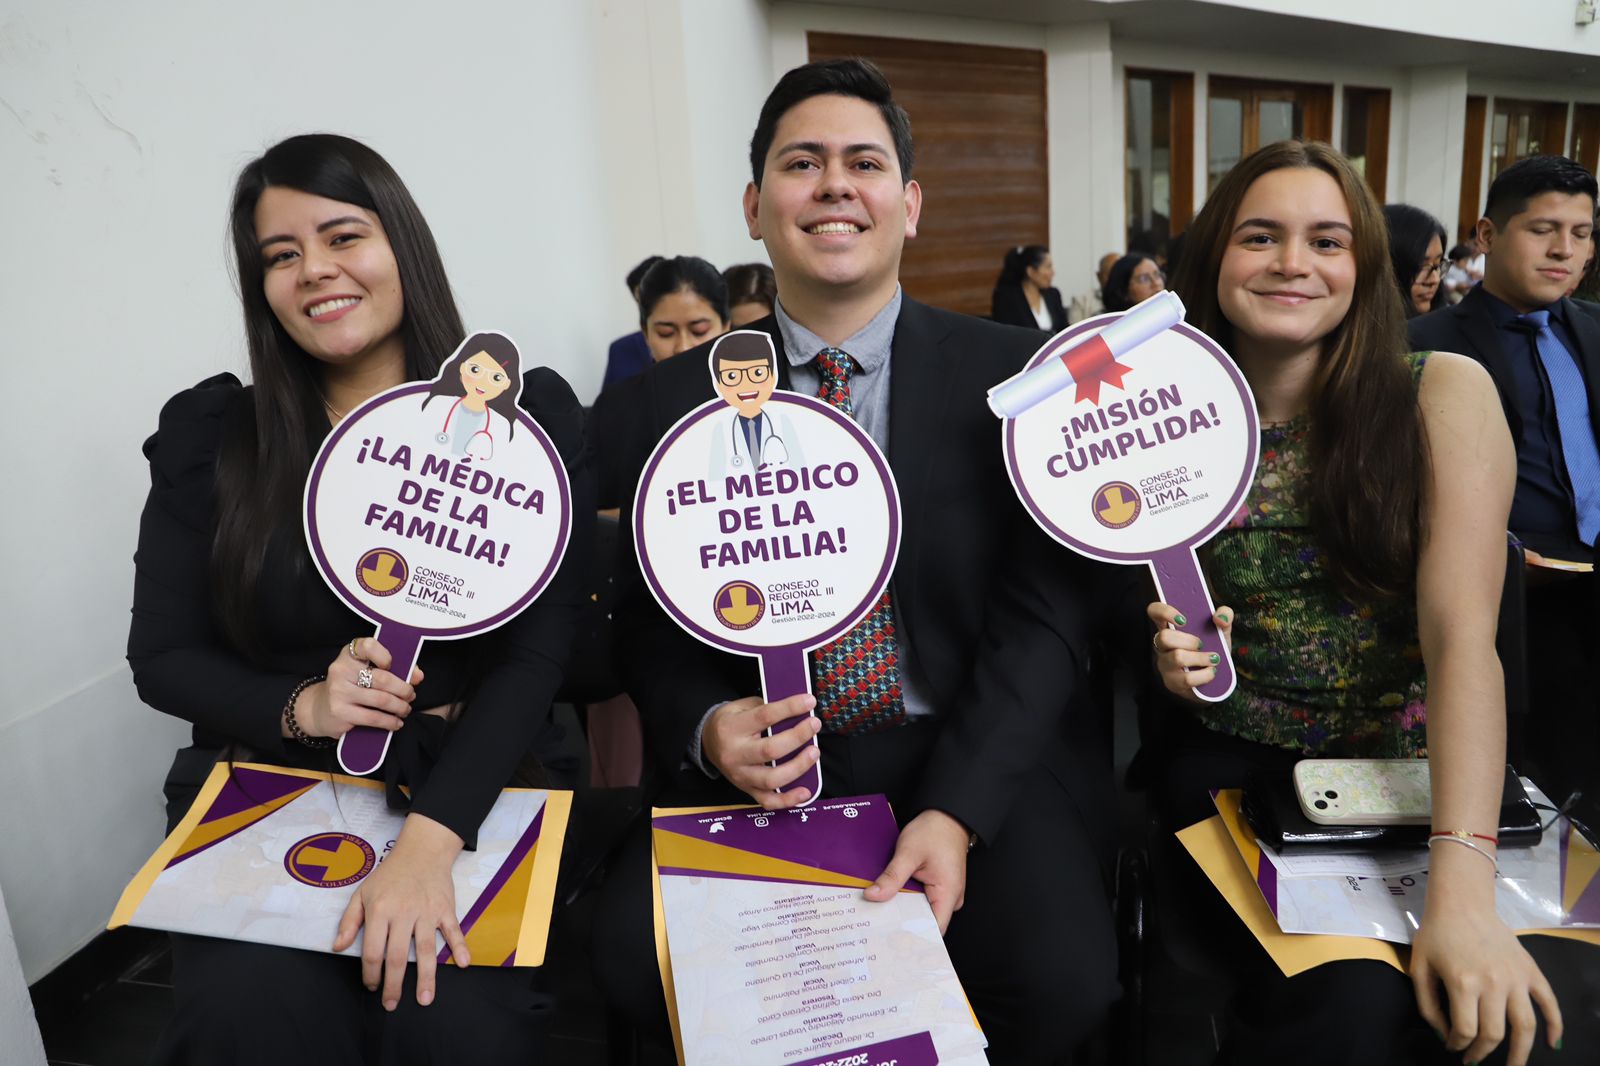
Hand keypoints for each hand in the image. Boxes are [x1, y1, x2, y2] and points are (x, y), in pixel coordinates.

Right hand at [294, 636, 424, 738]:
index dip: (384, 655)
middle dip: (403, 689)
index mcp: (349, 655)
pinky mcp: (340, 712)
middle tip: (410, 695)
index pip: (367, 646)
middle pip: (382, 678)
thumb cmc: (351, 686)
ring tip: (405, 709)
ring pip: (381, 700)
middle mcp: (341, 670)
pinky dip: (390, 721)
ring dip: (400, 707)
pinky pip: (373, 717)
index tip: (392, 665)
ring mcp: (339, 691)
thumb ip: (393, 669)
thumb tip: (418, 675)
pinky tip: (396, 722)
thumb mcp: (366, 672)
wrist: (319, 708)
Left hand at [333, 813, 469, 1009]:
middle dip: (393, 984)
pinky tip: (462, 964)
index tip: (371, 986)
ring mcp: (427, 911)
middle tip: (391, 1004)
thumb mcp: (362, 893)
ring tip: (423, 999)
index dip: (370, 973)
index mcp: (380, 911)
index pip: (373, 951)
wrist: (422, 850)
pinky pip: (453, 930)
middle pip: (397, 956)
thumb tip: (337, 947)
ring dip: (425, 977)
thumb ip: (349, 921)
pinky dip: (460, 947)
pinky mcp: (446, 908)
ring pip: (426, 950)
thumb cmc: (389, 874)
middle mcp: (403, 913)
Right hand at [702, 694, 820, 808]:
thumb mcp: (742, 706)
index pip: (765, 716)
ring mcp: (740, 776)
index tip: (809, 701)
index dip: (789, 708)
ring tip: (813, 753)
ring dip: (798, 767)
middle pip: (770, 750)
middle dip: (797, 737)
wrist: (708, 742)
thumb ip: (767, 707)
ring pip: (771, 779)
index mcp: (732, 728)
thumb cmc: (731, 722)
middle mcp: (735, 754)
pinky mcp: (746, 790)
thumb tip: (798, 709)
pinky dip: (788, 800)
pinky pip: (768, 801)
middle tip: (814, 725)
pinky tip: (805, 792)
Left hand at [864, 809, 969, 934]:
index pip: (933, 930)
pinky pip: (920, 901)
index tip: (890, 942)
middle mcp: (950, 898)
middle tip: (876, 930)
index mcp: (948, 893)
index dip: (913, 939)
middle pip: (925, 923)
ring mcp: (944, 893)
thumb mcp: (909, 852)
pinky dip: (906, 901)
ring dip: (902, 913)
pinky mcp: (937, 887)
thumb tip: (872, 896)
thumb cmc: (934, 831)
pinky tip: (889, 900)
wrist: (946, 815)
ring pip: (921, 912)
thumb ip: (892, 877)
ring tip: (879, 916)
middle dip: (902, 927)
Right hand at [1146, 602, 1231, 701]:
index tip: (1183, 619)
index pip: (1155, 612)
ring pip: (1177, 657)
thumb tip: (1220, 618)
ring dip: (1200, 658)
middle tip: (1202, 644)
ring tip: (1214, 659)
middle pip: (1163, 637)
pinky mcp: (1172, 682)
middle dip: (1188, 640)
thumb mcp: (1221, 631)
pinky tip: (1212, 672)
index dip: (1164, 611)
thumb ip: (1224, 616)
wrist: (1216, 680)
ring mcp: (1165, 664)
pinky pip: (1186, 678)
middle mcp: (1162, 645)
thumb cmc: (1212, 650)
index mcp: (1170, 627)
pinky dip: (1204, 674)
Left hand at [1411, 898, 1561, 1065]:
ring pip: (1525, 1026)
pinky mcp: (1531, 970)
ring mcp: (1516, 978)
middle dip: (1481, 1053)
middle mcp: (1493, 983)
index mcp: (1463, 982)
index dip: (1457, 1044)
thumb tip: (1444, 1034)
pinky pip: (1549, 1002)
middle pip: (1494, 1034)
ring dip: (1520, 1053)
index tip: (1452, 1046)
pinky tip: (1552, 1043)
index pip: (1466, 1030)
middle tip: (1473, 1059)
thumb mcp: (1419, 968)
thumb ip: (1427, 1005)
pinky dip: (1555, 1025)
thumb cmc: (1436, 934)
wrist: (1462, 903)